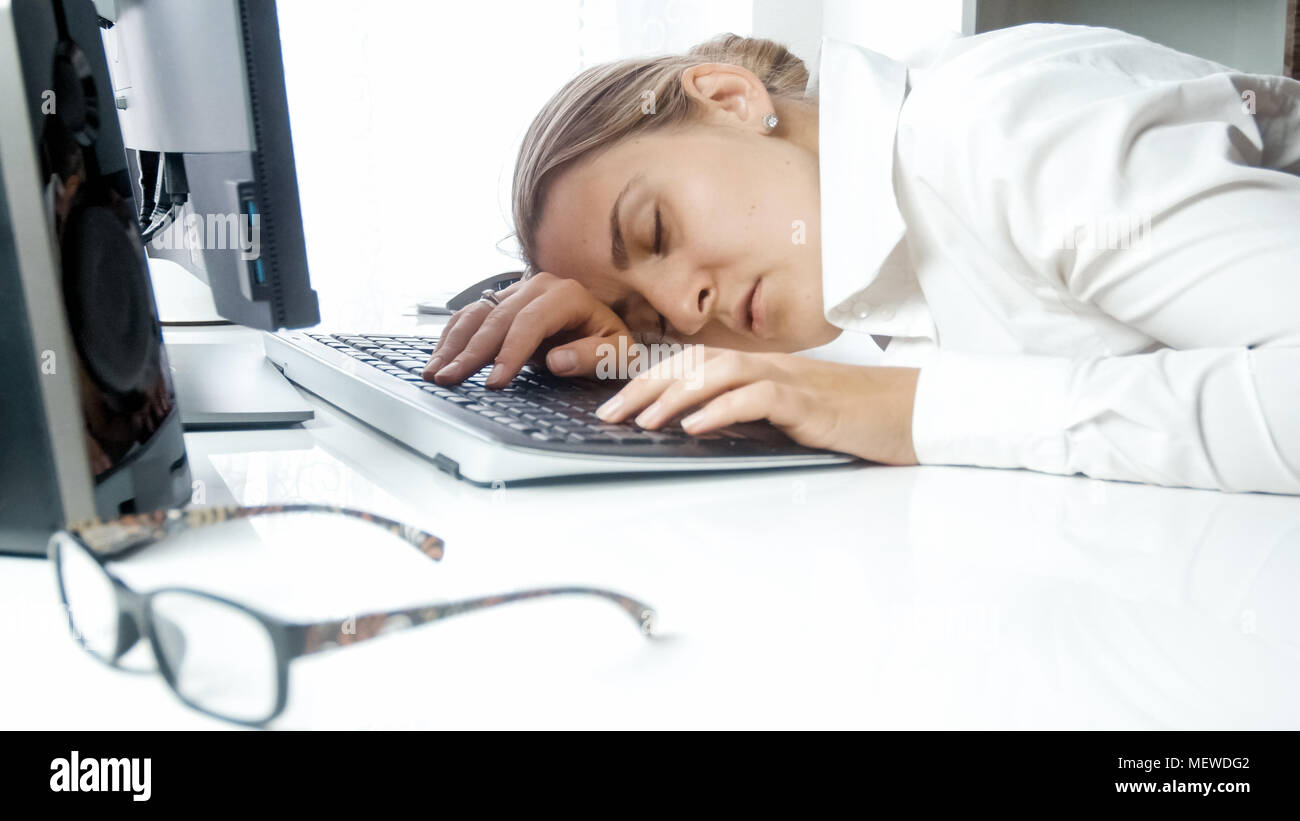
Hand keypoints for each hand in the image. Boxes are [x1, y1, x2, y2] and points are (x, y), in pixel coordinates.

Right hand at [423, 271, 634, 387]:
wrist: (604, 332)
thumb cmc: (611, 346)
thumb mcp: (617, 355)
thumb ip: (592, 357)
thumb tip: (557, 360)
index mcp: (567, 295)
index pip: (530, 322)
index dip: (510, 352)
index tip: (495, 382)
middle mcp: (537, 287)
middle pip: (496, 319)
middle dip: (471, 352)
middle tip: (451, 379)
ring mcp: (515, 293)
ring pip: (476, 315)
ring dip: (452, 345)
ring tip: (435, 373)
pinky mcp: (500, 304)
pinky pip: (469, 317)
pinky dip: (450, 338)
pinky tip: (438, 359)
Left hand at [594, 347, 920, 464]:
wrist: (909, 413)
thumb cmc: (849, 418)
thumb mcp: (785, 419)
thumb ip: (746, 418)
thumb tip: (695, 432)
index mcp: (757, 369)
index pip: (690, 367)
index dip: (648, 382)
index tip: (613, 407)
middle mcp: (766, 366)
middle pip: (694, 365)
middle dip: (646, 388)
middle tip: (610, 415)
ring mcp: (788, 380)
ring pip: (719, 375)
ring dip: (676, 396)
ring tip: (644, 420)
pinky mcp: (808, 402)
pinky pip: (758, 398)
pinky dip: (723, 409)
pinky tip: (696, 426)